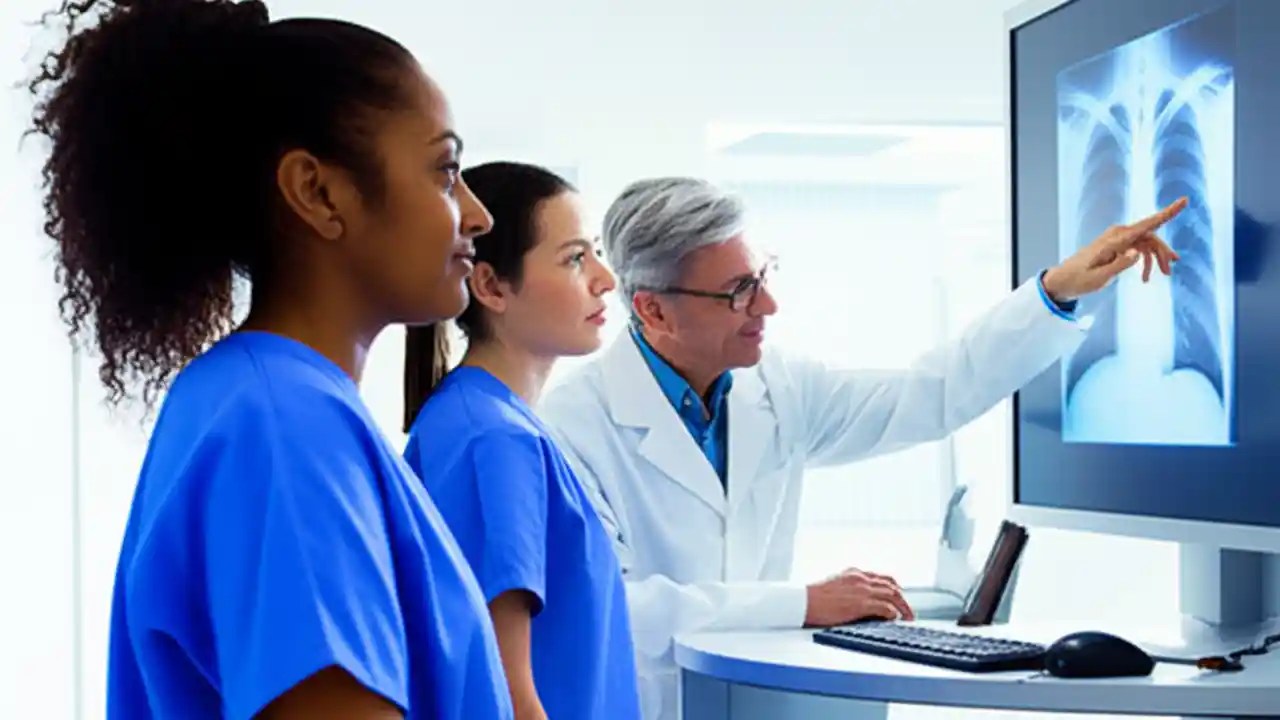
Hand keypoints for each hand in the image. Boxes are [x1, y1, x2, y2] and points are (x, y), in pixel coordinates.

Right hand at [804, 567, 914, 627]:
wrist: (803, 601)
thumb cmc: (813, 598)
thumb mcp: (834, 586)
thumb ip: (849, 589)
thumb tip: (858, 600)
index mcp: (854, 574)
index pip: (881, 578)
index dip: (893, 588)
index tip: (899, 596)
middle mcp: (861, 579)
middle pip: (891, 586)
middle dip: (903, 599)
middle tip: (909, 611)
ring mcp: (862, 590)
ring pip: (893, 595)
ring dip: (904, 607)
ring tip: (908, 617)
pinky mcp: (861, 604)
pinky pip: (886, 608)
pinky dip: (893, 613)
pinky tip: (895, 619)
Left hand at [1041, 197, 1187, 301]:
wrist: (1062, 281)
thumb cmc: (1079, 279)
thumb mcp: (1099, 277)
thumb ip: (1119, 265)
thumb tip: (1137, 253)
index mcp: (1115, 240)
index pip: (1146, 224)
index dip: (1167, 213)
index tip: (1185, 201)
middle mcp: (1117, 235)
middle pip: (1150, 237)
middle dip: (1162, 252)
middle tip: (1169, 272)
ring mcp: (1116, 239)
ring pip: (1146, 243)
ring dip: (1155, 258)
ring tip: (1163, 275)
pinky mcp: (1115, 246)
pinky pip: (1137, 248)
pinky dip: (1144, 261)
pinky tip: (1145, 277)